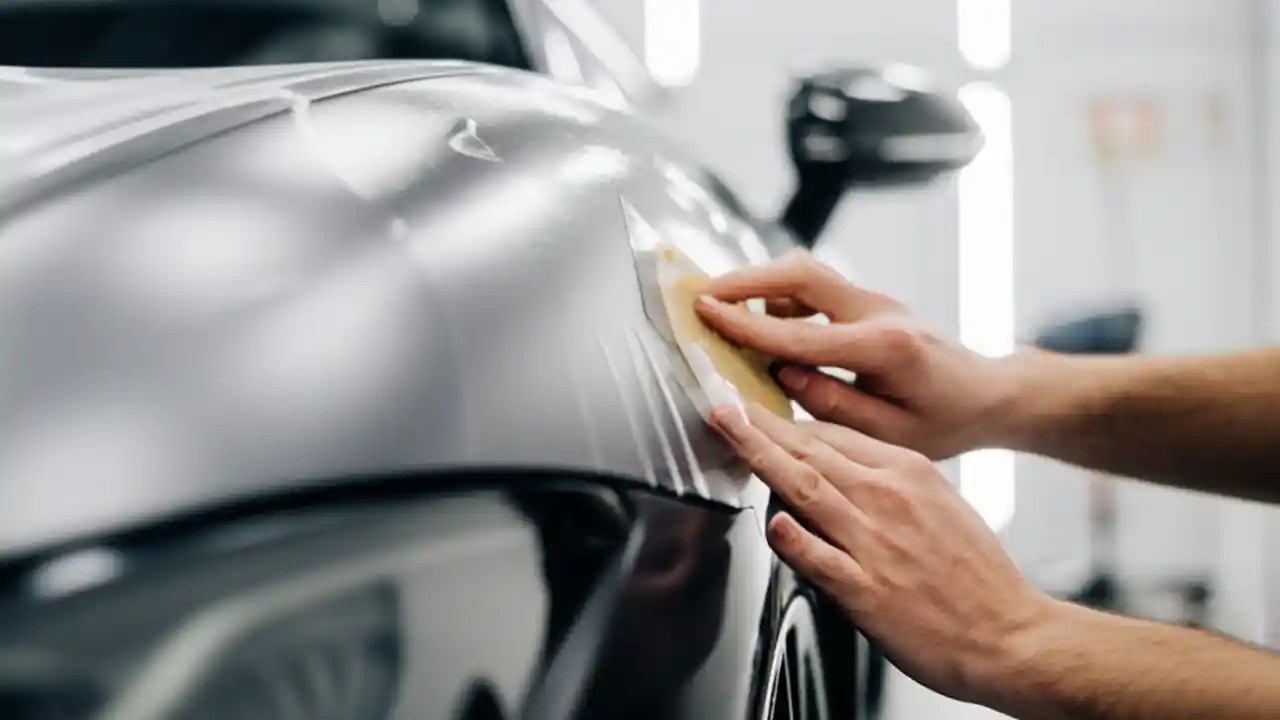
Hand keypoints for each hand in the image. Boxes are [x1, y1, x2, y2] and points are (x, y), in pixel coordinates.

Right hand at [695, 251, 1015, 459]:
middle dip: (746, 281)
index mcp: (884, 348)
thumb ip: (833, 406)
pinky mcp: (869, 301)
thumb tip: (782, 375)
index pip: (799, 334)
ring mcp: (875, 300)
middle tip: (703, 294)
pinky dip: (782, 295)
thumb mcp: (891, 434)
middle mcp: (879, 311)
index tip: (705, 313)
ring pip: (807, 273)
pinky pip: (816, 286)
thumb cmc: (945, 422)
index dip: (746, 325)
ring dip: (761, 284)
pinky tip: (765, 322)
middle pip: (800, 275)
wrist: (987, 394)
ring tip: (723, 307)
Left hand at [709, 402, 1052, 706]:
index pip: (833, 433)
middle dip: (760, 423)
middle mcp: (889, 498)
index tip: (754, 404)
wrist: (1011, 634)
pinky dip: (795, 539)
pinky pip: (821, 558)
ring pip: (807, 488)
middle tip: (723, 401)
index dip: (785, 418)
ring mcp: (876, 543)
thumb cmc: (975, 576)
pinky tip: (773, 522)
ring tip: (728, 431)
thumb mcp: (940, 502)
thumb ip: (889, 482)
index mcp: (909, 471)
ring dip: (761, 455)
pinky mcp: (868, 590)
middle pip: (811, 450)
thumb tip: (838, 465)